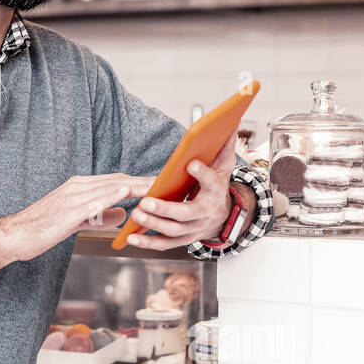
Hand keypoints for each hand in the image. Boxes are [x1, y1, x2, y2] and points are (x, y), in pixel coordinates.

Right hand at [0, 173, 157, 262]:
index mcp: (80, 188)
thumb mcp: (77, 221)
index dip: (138, 181)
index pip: (115, 181)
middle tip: (168, 181)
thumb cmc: (42, 229)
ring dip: (135, 186)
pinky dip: (112, 195)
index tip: (159, 182)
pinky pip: (94, 201)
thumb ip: (99, 216)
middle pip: (117, 180)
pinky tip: (126, 192)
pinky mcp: (68, 211)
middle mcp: (78, 187)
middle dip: (144, 181)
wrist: (15, 235)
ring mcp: (73, 197)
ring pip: (110, 187)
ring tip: (157, 186)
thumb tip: (122, 214)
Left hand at [124, 129, 239, 251]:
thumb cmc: (217, 185)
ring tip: (137, 213)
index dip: (202, 173)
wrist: (222, 216)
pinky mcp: (182, 239)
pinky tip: (131, 238)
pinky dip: (148, 243)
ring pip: (174, 230)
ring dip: (154, 223)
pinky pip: (164, 244)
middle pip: (186, 213)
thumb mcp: (224, 165)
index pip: (211, 182)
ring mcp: (193, 228)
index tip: (191, 163)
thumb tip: (231, 119)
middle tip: (147, 201)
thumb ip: (225, 144)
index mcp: (215, 191)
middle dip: (166, 209)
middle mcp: (205, 213)